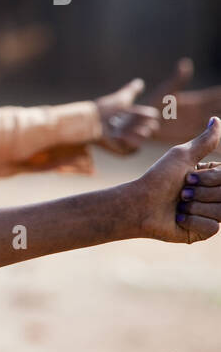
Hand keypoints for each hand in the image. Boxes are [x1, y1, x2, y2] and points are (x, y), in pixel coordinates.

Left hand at [92, 78, 160, 154]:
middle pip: (152, 127)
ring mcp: (127, 139)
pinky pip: (135, 150)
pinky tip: (121, 137)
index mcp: (133, 116)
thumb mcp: (121, 98)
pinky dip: (132, 143)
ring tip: (129, 129)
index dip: (148, 113)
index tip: (135, 110)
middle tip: (135, 122)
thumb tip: (139, 81)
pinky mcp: (121, 149)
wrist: (90, 122)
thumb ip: (131, 90)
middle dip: (148, 123)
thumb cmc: (104, 110)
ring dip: (140, 132)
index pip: (152, 115)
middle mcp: (132, 128)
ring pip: (145, 136)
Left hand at [126, 116, 220, 243]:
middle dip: (200, 193)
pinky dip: (192, 221)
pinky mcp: (202, 232)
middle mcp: (214, 197)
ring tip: (179, 206)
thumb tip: (216, 119)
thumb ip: (205, 141)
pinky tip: (179, 219)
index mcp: (212, 179)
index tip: (188, 178)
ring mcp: (210, 215)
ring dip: (195, 207)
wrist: (139, 205)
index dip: (210, 178)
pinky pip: (212, 228)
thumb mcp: (182, 156)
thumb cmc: (158, 179)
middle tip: (181, 193)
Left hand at [147, 57, 220, 144]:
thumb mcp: (167, 91)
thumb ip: (177, 80)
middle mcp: (200, 113)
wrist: (144, 121)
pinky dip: (216, 140)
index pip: (216, 97)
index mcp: (197, 102)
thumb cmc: (154, 103)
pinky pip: (208, 138)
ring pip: (217, 126)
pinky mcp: (191, 135)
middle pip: (220, 110)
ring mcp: (197, 124)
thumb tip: (185, 63)